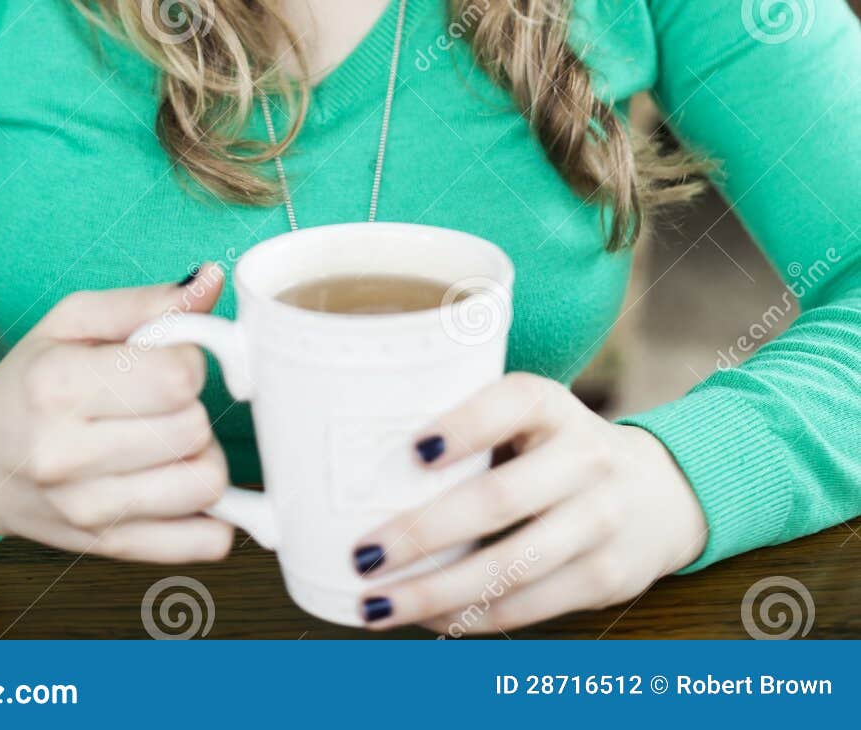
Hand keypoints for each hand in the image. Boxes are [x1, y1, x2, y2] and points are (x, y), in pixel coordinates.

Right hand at [0, 265, 234, 562]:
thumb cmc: (31, 380)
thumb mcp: (72, 320)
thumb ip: (146, 302)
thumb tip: (211, 279)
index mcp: (58, 385)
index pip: (178, 375)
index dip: (189, 359)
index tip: (167, 360)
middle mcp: (66, 454)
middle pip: (194, 429)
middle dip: (192, 406)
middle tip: (162, 402)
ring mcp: (87, 511)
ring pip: (205, 484)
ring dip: (202, 457)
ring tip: (170, 441)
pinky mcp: (108, 548)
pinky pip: (202, 542)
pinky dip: (213, 515)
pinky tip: (182, 485)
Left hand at [348, 372, 708, 633]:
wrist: (660, 492)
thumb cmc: (558, 448)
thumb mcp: (532, 418)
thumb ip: (473, 429)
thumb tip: (370, 464)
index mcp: (553, 406)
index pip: (510, 403)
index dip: (463, 426)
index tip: (411, 450)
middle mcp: (584, 458)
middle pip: (499, 500)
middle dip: (424, 533)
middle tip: (364, 553)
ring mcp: (601, 521)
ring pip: (509, 568)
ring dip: (435, 593)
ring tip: (377, 605)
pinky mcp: (605, 578)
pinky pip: (526, 606)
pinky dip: (470, 619)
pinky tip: (426, 620)